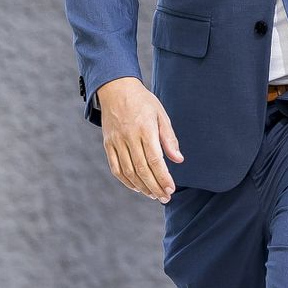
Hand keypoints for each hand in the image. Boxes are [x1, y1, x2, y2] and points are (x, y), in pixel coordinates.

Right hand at [97, 76, 183, 202]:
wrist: (116, 89)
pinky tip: (137, 187)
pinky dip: (126, 180)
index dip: (163, 177)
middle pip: (142, 169)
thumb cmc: (143, 102)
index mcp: (145, 129)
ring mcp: (116, 141)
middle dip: (155, 187)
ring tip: (153, 195)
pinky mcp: (108, 144)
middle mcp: (129, 137)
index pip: (155, 159)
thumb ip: (169, 138)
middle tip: (165, 197)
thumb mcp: (161, 114)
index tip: (171, 188)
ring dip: (142, 186)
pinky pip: (116, 167)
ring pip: (128, 171)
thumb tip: (178, 159)